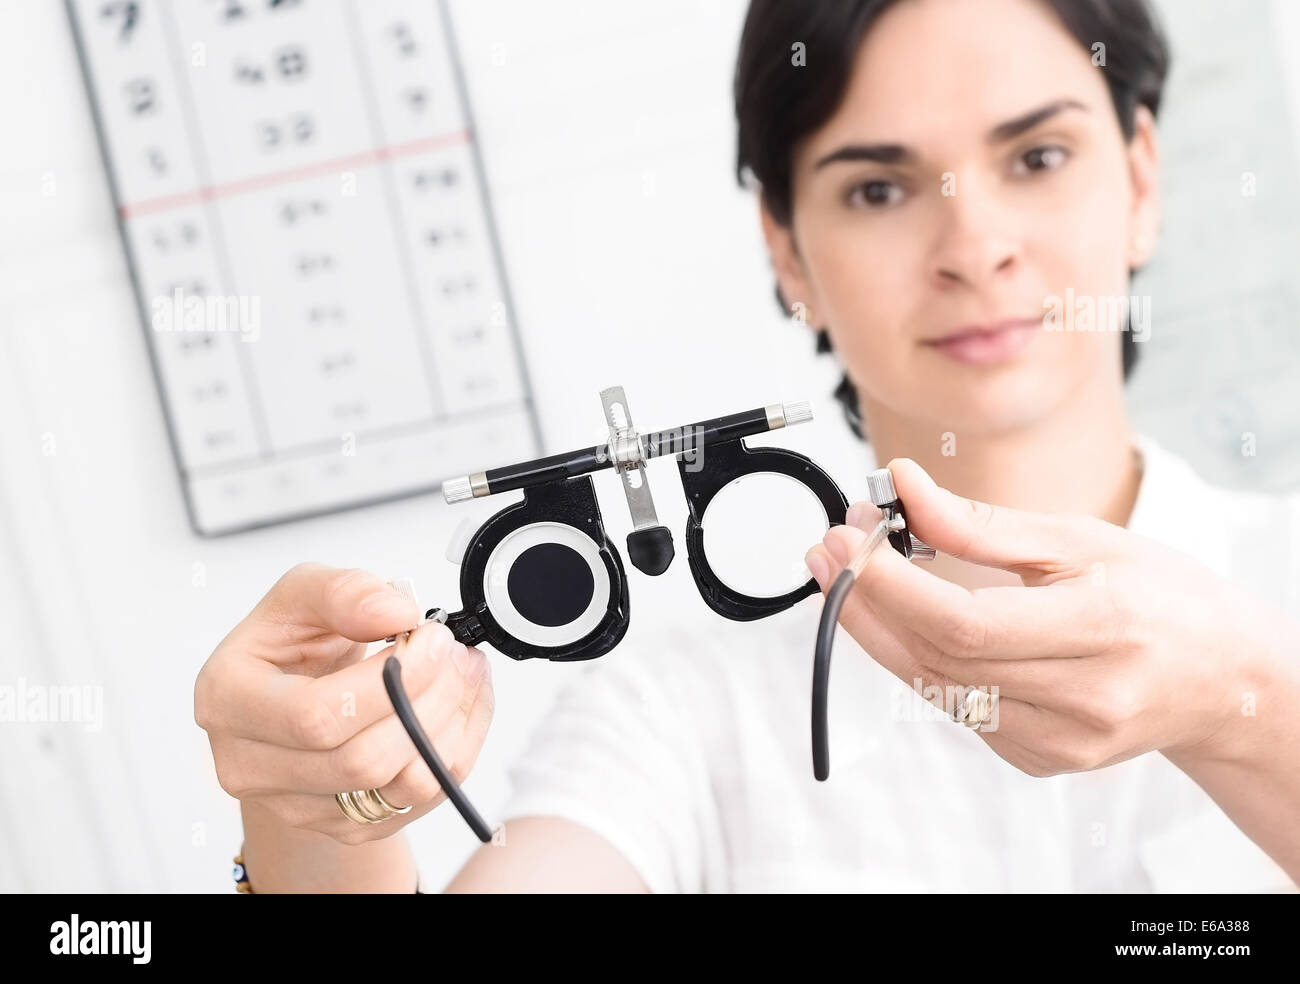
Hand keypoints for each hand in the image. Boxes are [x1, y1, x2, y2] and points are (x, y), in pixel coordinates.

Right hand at [194, 563, 493, 844]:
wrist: (295, 691)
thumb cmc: (292, 645)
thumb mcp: (303, 594)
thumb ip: (345, 592)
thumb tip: (397, 612)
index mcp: (228, 700)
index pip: (315, 716)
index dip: (390, 680)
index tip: (430, 639)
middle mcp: (250, 766)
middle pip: (362, 761)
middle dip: (429, 700)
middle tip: (453, 653)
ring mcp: (296, 807)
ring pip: (400, 787)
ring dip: (451, 725)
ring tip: (462, 673)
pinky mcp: (345, 826)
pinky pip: (421, 799)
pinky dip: (457, 748)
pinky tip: (459, 705)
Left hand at [804, 458, 1276, 777]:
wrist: (1223, 679)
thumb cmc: (1161, 596)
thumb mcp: (1081, 538)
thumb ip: (982, 523)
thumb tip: (903, 488)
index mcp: (1103, 628)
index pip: (962, 622)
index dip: (888, 585)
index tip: (846, 538)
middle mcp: (1084, 698)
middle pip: (937, 659)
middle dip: (867, 602)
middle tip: (831, 551)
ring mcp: (1060, 741)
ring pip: (936, 688)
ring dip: (879, 631)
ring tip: (853, 576)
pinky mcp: (1041, 760)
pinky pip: (957, 708)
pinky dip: (921, 661)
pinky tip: (909, 620)